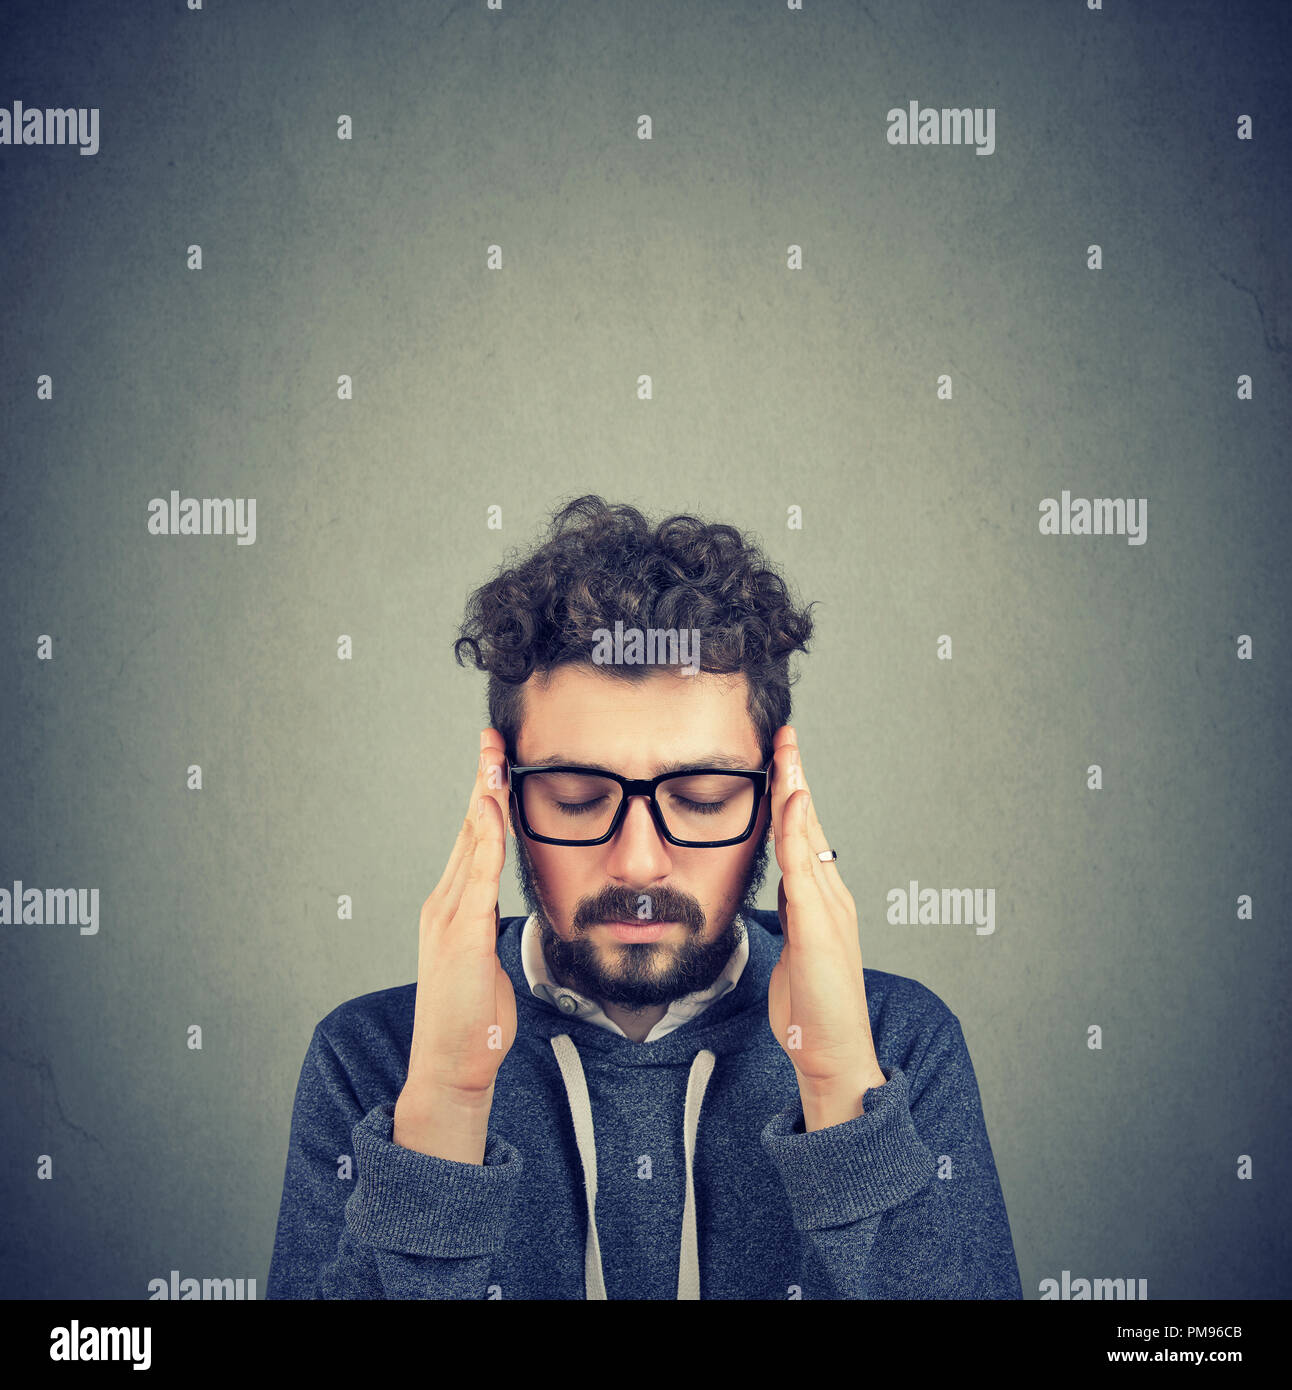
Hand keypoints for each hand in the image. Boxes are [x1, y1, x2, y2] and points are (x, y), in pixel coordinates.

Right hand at [394, 730, 515, 1159]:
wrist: (451, 1065)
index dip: (485, 799)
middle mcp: (444, 904)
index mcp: (452, 909)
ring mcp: (448, 917)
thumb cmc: (472, 1021)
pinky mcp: (460, 934)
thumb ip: (487, 929)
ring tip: (493, 757)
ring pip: (469, 842)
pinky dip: (484, 838)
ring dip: (484, 796)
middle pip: (467, 829)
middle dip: (481, 781)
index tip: (496, 763)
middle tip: (492, 739)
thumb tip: (497, 909)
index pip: (472, 841)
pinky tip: (492, 809)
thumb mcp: (485, 963)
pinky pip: (476, 875)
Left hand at [766, 726, 885, 1129]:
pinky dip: (799, 832)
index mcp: (820, 899)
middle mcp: (829, 895)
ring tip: (787, 752)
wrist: (831, 1051)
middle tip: (786, 734)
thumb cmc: (811, 1007)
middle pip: (811, 822)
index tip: (779, 757)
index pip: (803, 834)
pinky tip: (794, 803)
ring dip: (798, 791)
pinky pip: (806, 868)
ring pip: (809, 836)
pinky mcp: (821, 926)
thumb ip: (793, 911)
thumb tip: (785, 883)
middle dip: (797, 776)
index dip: (791, 794)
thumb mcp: (794, 948)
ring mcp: (828, 908)